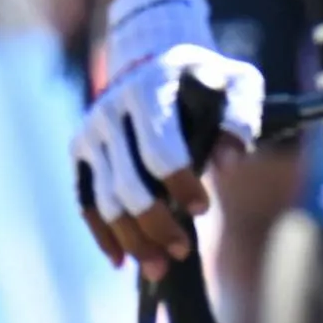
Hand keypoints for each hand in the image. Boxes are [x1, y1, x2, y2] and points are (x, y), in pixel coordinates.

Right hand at [73, 0, 263, 267]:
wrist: (152, 53)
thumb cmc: (205, 77)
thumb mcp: (237, 81)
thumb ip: (242, 116)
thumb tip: (228, 164)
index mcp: (148, 88)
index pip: (159, 147)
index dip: (179, 184)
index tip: (203, 209)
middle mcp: (110, 109)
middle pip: (127, 182)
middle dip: (154, 223)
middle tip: (182, 250)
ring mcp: (91, 129)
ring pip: (104, 197)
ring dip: (130, 238)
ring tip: (158, 268)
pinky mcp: (80, 147)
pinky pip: (84, 197)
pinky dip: (100, 231)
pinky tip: (120, 260)